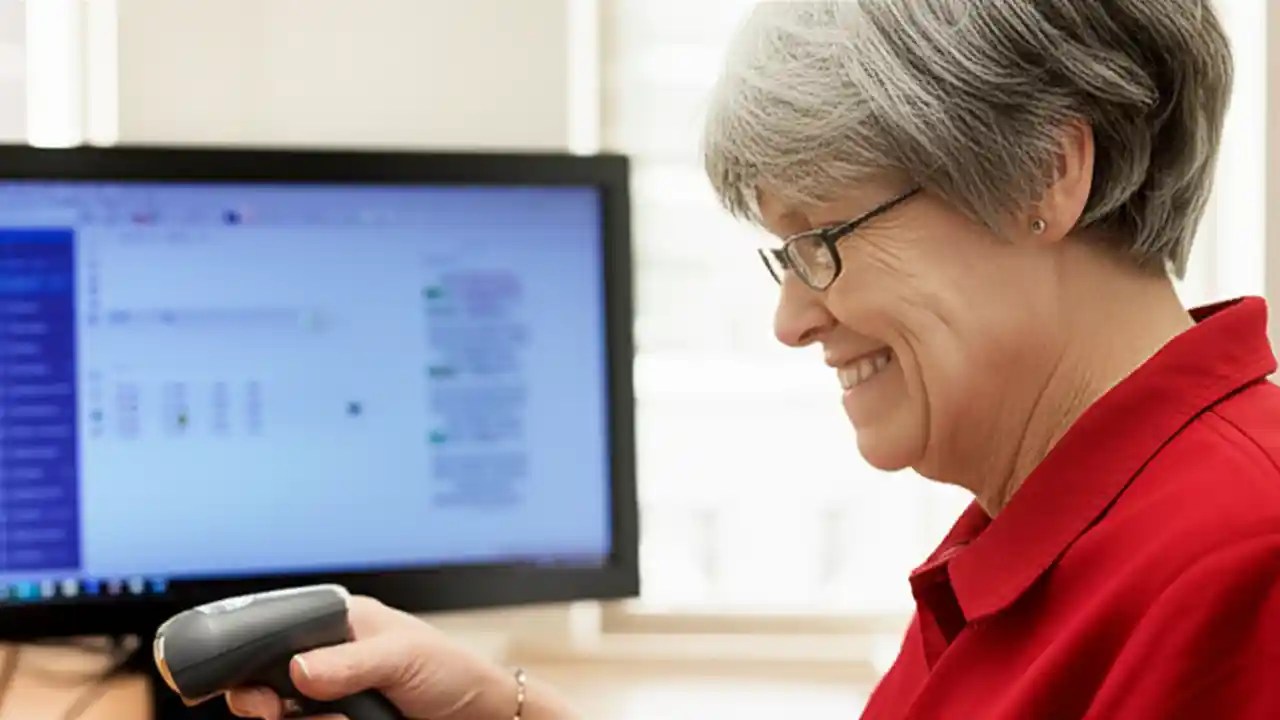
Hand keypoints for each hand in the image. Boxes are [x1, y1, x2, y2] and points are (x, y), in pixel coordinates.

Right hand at [225, 595, 575, 719]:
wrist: (478, 715)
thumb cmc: (450, 671)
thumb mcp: (403, 658)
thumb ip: (351, 663)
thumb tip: (298, 669)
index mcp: (338, 622)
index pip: (274, 627)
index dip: (248, 652)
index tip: (239, 679)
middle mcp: (326, 655)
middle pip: (262, 676)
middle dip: (258, 698)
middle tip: (269, 711)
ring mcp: (329, 692)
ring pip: (279, 711)